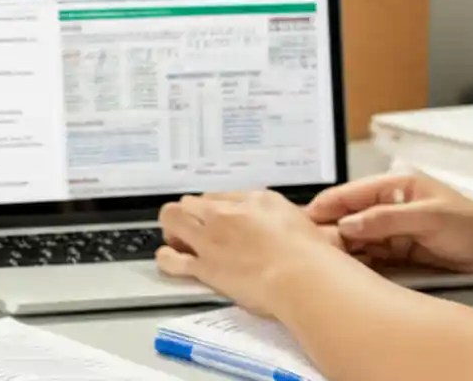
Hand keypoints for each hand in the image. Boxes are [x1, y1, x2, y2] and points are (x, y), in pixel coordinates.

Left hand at [157, 190, 350, 317]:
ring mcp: (211, 240)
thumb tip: (265, 215)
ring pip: (172, 219)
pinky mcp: (204, 267)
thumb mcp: (293, 217)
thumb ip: (272, 212)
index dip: (214, 207)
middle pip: (190, 203)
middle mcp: (225, 215)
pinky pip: (171, 259)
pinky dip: (167, 257)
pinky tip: (170, 258)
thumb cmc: (305, 251)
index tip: (214, 215)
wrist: (300, 275)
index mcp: (251, 199)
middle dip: (188, 212)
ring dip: (173, 227)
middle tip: (193, 224)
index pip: (218, 196)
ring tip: (178, 238)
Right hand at [306, 172, 472, 275]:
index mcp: (396, 184)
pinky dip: (357, 261)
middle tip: (308, 246)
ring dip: (342, 247)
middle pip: (349, 216)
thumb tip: (350, 222)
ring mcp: (394, 227)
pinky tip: (343, 269)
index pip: (351, 193)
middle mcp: (391, 203)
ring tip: (321, 259)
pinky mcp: (399, 249)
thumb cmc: (472, 226)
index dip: (326, 205)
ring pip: (357, 237)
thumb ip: (387, 219)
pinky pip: (370, 254)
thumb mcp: (428, 218)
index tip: (304, 220)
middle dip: (329, 229)